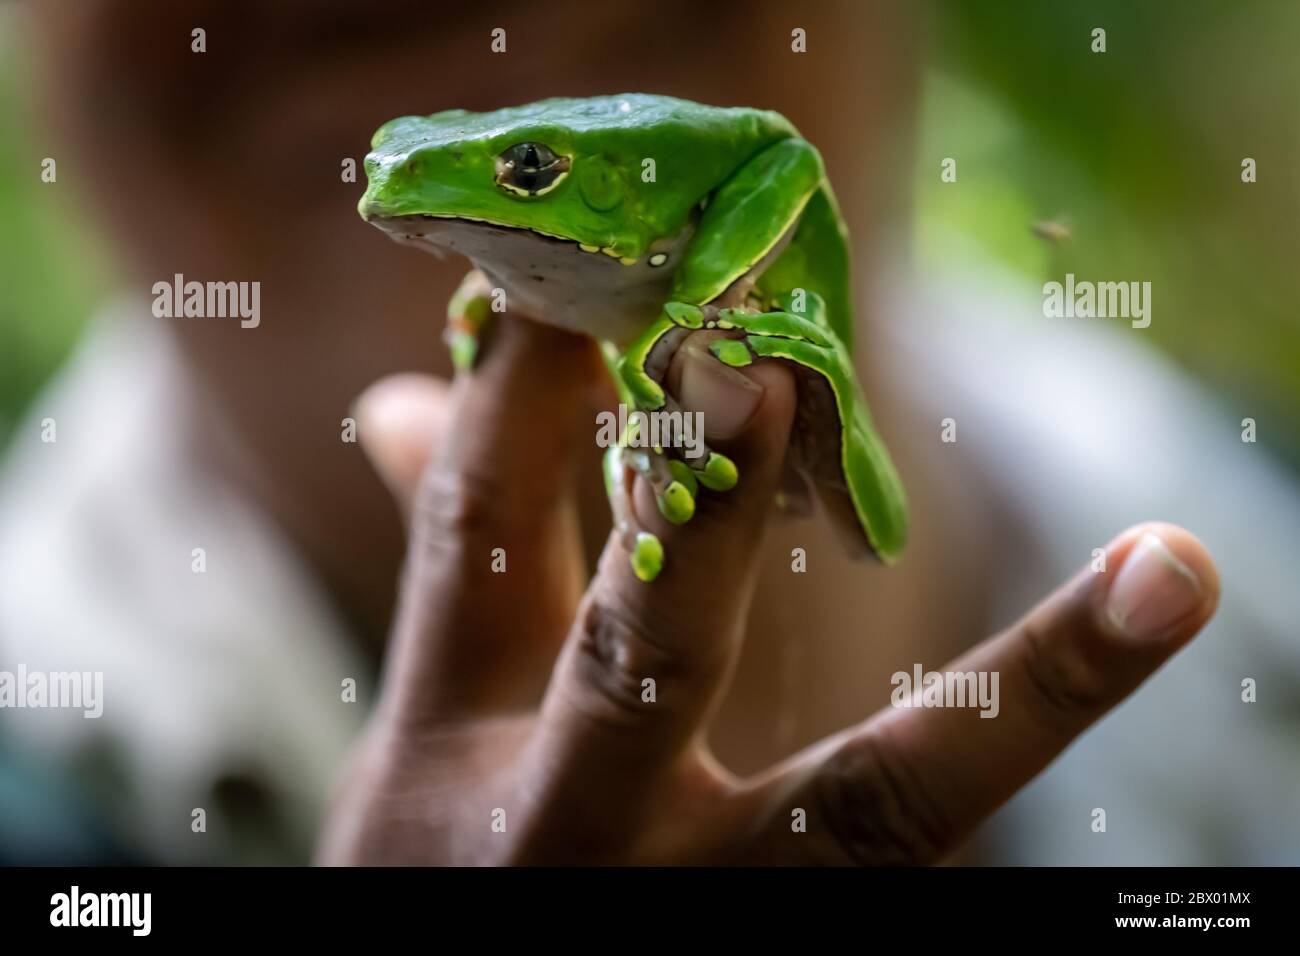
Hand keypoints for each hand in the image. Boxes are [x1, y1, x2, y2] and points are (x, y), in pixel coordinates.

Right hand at [316, 315, 1218, 864]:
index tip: (595, 259)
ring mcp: (696, 905)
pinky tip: (1146, 635)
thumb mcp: (428, 736)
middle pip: (643, 656)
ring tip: (1158, 574)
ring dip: (1022, 689)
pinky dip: (1041, 747)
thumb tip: (406, 398)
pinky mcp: (791, 941)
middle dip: (701, 507)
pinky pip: (924, 851)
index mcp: (447, 751)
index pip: (485, 528)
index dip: (531, 381)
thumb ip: (459, 567)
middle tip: (762, 360)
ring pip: (876, 808)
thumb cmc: (453, 864)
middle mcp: (569, 834)